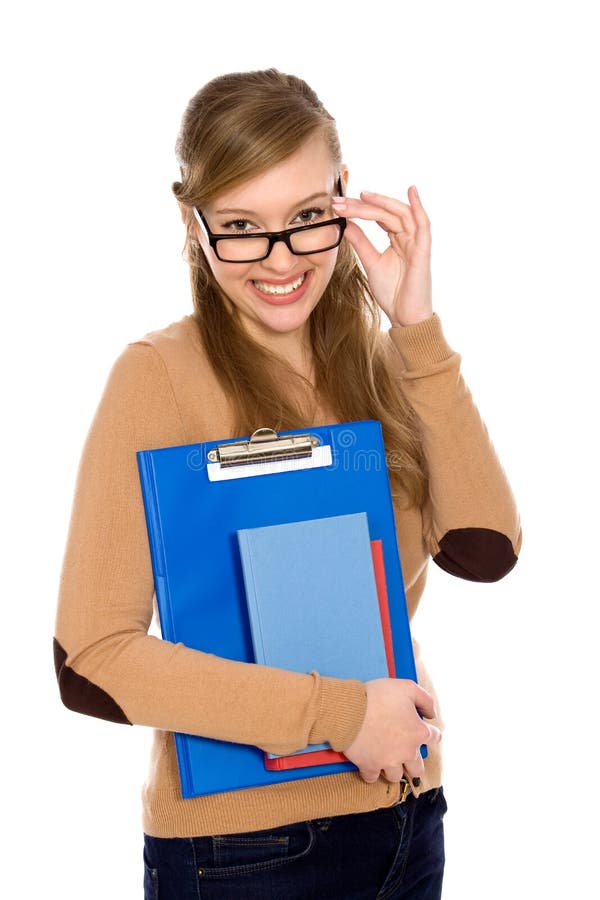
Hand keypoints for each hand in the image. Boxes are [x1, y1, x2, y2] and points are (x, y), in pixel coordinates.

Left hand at [331, 187, 432, 326]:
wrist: (405, 316)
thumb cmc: (393, 292)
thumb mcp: (371, 262)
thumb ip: (360, 242)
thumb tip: (345, 224)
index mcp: (397, 240)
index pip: (378, 217)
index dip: (358, 209)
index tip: (337, 205)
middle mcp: (408, 238)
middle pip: (387, 212)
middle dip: (364, 205)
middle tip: (342, 200)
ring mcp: (417, 243)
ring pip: (401, 214)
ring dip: (382, 203)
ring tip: (363, 195)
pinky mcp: (423, 252)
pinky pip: (424, 225)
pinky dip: (419, 207)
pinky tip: (412, 191)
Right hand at [343, 678, 440, 784]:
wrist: (350, 709)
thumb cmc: (378, 696)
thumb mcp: (407, 687)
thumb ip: (425, 700)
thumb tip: (431, 714)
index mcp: (418, 732)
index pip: (434, 738)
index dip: (430, 733)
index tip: (423, 731)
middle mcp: (407, 752)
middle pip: (418, 768)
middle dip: (413, 761)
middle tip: (405, 751)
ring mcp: (388, 762)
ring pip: (396, 776)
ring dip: (393, 768)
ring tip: (387, 758)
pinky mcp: (370, 766)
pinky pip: (373, 777)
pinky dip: (372, 772)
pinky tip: (371, 763)